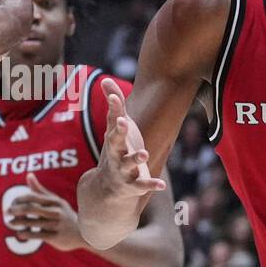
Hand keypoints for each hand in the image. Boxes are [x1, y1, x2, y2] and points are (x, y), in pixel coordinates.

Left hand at [6, 172, 86, 251]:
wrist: (82, 234)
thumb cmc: (64, 215)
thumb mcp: (55, 201)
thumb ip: (40, 190)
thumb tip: (29, 175)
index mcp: (54, 201)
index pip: (32, 197)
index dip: (19, 200)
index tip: (11, 203)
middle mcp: (56, 212)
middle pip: (31, 209)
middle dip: (16, 210)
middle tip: (6, 212)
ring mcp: (56, 225)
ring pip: (33, 222)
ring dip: (18, 222)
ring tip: (11, 223)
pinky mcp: (56, 237)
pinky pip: (38, 235)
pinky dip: (26, 234)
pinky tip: (19, 233)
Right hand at [96, 76, 166, 197]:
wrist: (108, 187)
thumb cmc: (116, 150)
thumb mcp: (115, 128)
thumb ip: (115, 106)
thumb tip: (105, 79)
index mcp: (113, 139)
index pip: (112, 121)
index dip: (114, 109)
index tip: (114, 96)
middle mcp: (115, 154)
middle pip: (114, 142)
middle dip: (119, 132)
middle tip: (123, 122)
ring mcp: (123, 170)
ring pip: (128, 164)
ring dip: (135, 158)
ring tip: (143, 153)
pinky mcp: (133, 185)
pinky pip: (142, 185)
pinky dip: (151, 185)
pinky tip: (161, 185)